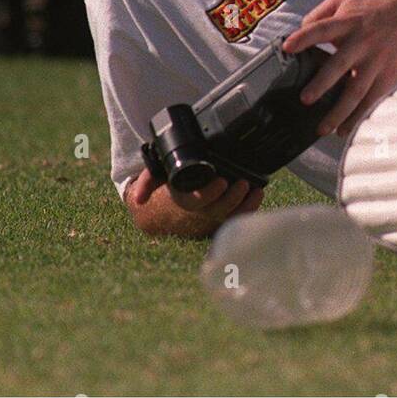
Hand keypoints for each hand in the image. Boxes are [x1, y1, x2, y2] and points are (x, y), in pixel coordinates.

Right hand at [127, 168, 263, 237]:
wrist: (168, 211)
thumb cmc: (166, 188)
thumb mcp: (154, 179)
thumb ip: (146, 181)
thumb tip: (138, 197)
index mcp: (182, 202)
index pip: (197, 201)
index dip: (210, 193)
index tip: (221, 180)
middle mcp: (199, 214)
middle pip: (218, 210)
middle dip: (232, 198)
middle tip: (243, 182)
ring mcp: (213, 217)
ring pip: (231, 216)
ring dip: (245, 205)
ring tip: (256, 189)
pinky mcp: (223, 218)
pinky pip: (238, 217)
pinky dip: (250, 209)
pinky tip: (258, 195)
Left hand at [282, 0, 396, 136]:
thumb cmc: (377, 9)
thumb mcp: (347, 1)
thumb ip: (320, 14)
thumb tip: (300, 32)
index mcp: (348, 23)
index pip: (323, 29)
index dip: (305, 37)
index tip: (288, 48)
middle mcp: (361, 43)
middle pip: (339, 65)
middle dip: (322, 83)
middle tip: (306, 99)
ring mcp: (375, 62)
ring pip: (356, 90)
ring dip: (338, 112)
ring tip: (322, 128)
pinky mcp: (388, 76)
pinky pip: (370, 100)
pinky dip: (357, 117)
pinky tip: (343, 130)